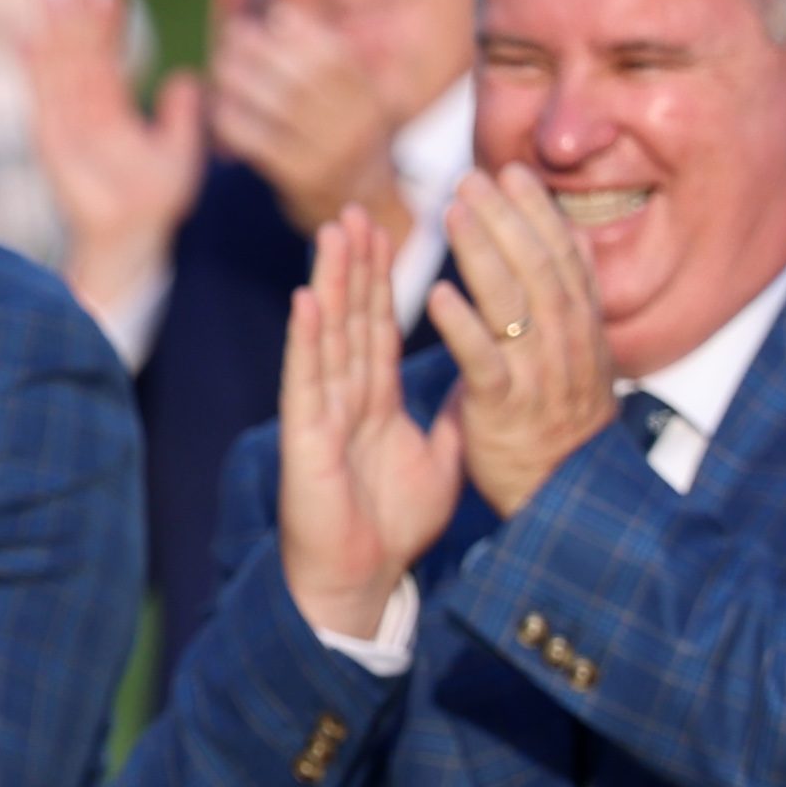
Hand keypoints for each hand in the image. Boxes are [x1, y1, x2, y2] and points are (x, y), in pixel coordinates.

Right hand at [24, 0, 201, 321]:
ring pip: (60, 65)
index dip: (108, 23)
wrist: (133, 238)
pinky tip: (27, 36)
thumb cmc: (155, 203)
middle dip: (74, 14)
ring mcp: (66, 122)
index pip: (108, 56)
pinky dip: (33, 68)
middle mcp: (85, 110)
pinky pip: (42, 96)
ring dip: (52, 29)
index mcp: (113, 110)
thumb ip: (182, 117)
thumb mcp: (180, 153)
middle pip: (78, 52)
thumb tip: (189, 78)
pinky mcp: (52, 140)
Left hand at [203, 0, 405, 240]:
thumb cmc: (344, 137)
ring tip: (221, 66)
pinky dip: (234, 119)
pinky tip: (218, 107)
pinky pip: (260, 141)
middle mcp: (357, 125)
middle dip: (262, 49)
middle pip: (304, 77)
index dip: (304, 31)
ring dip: (241, 79)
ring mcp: (332, 153)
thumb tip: (280, 16)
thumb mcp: (354, 99)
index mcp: (370, 99)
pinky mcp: (303, 178)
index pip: (337, 57)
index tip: (274, 16)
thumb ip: (327, 62)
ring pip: (280, 104)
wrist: (362, 203)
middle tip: (233, 35)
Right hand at [274, 209, 460, 641]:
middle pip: (352, 317)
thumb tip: (478, 385)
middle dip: (356, 264)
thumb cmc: (391, 524)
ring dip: (330, 283)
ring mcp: (322, 409)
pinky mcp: (307, 435)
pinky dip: (307, 339)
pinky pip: (309, 380)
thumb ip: (451, 420)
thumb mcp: (438, 462)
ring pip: (328, 334)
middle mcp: (344, 394)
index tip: (388, 230)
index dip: (383, 279)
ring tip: (333, 234)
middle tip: (358, 210)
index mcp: (374, 398)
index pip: (379, 326)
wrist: (357, 576)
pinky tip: (309, 300)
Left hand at [426, 166, 618, 515]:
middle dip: (509, 221)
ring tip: (453, 211)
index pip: (566, 263)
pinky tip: (437, 292)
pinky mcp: (506, 412)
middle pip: (542, 273)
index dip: (542, 216)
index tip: (515, 172)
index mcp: (583, 336)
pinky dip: (464, 326)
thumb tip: (563, 243)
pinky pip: (485, 364)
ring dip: (486, 256)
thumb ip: (563, 305)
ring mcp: (539, 380)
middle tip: (474, 177)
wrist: (563, 501)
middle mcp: (568, 351)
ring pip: (518, 308)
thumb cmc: (558, 422)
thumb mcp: (573, 357)